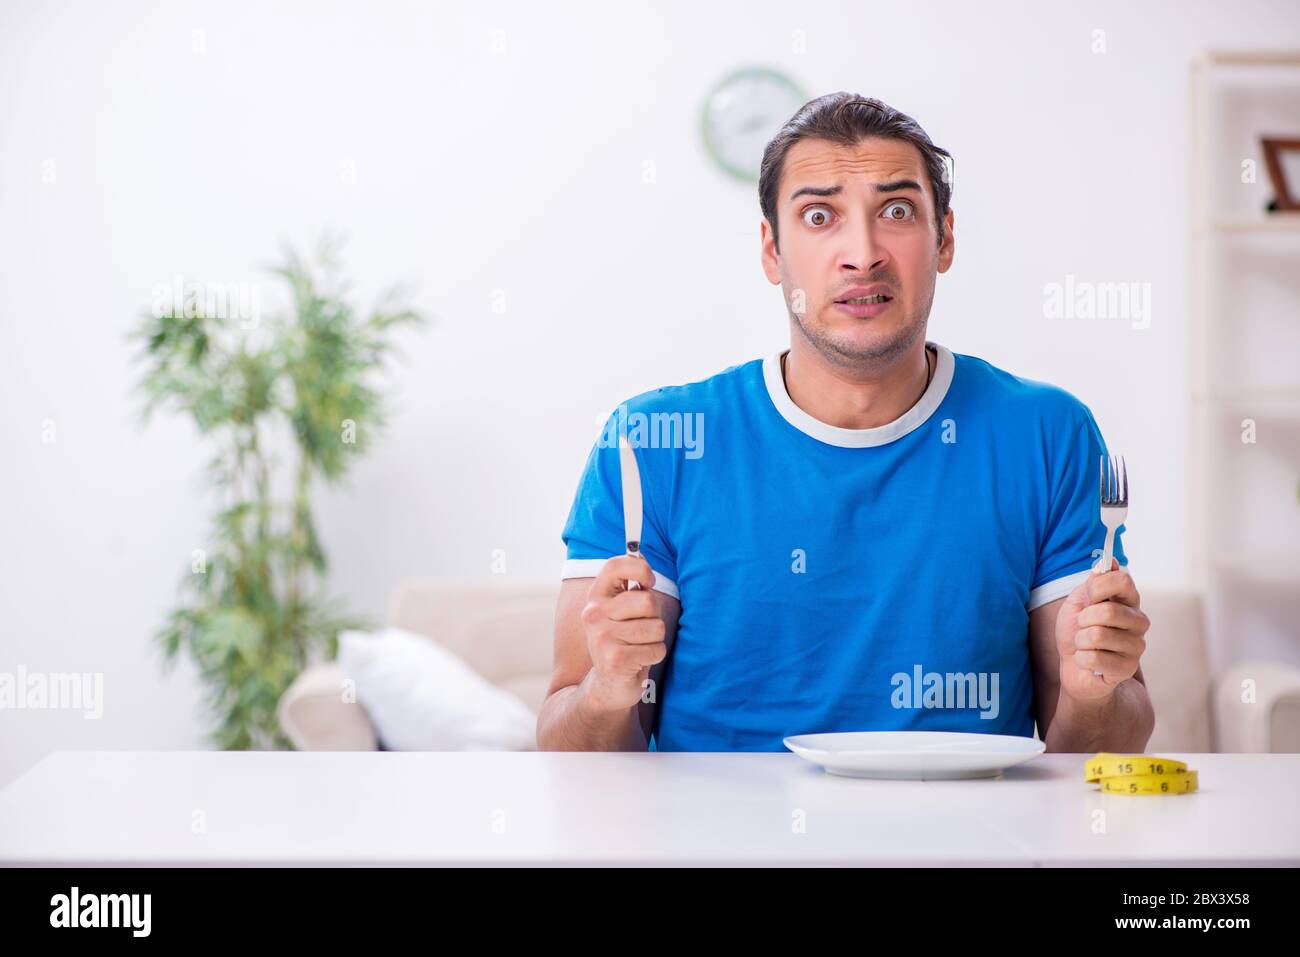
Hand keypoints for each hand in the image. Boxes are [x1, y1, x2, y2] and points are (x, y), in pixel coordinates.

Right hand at [578, 554, 665, 712]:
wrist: (608, 684)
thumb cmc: (622, 641)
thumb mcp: (621, 610)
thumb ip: (631, 585)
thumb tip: (640, 553)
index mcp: (596, 597)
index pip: (615, 566)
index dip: (639, 568)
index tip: (648, 582)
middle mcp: (594, 614)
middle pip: (646, 600)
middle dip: (653, 615)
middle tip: (641, 628)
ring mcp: (602, 637)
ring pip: (655, 627)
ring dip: (655, 639)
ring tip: (638, 646)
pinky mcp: (615, 659)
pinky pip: (656, 649)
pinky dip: (654, 655)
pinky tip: (639, 660)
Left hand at [1054, 557, 1149, 702]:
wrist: (1073, 667)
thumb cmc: (1076, 632)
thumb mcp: (1078, 602)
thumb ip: (1093, 583)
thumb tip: (1109, 561)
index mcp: (1128, 601)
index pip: (1124, 580)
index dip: (1098, 587)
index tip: (1088, 597)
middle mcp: (1138, 621)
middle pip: (1109, 611)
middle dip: (1083, 619)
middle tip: (1082, 627)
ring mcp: (1136, 646)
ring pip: (1097, 636)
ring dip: (1080, 641)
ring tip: (1084, 645)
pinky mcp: (1128, 668)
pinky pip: (1093, 658)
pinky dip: (1081, 659)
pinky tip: (1088, 662)